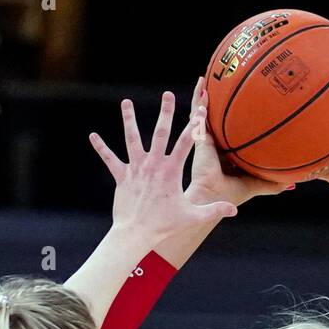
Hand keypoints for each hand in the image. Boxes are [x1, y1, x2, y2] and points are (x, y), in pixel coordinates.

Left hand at [88, 91, 237, 243]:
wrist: (136, 233)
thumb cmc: (164, 225)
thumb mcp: (192, 217)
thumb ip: (213, 210)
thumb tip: (234, 210)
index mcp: (171, 170)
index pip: (187, 143)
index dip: (195, 125)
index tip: (201, 109)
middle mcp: (153, 164)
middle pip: (160, 132)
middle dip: (165, 112)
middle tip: (168, 94)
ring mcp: (136, 169)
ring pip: (132, 138)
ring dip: (129, 119)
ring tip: (126, 102)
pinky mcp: (121, 176)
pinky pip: (110, 159)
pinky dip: (101, 147)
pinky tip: (93, 136)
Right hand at [183, 75, 292, 206]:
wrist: (215, 199)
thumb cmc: (232, 195)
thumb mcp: (256, 185)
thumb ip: (272, 184)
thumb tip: (294, 184)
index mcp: (225, 154)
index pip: (228, 133)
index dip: (230, 120)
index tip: (239, 104)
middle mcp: (215, 146)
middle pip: (214, 119)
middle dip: (214, 103)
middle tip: (219, 84)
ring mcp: (205, 142)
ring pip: (202, 114)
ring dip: (202, 96)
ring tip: (204, 79)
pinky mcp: (200, 140)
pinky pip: (198, 117)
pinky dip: (199, 102)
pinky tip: (202, 88)